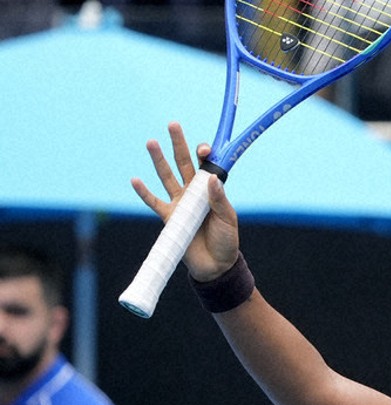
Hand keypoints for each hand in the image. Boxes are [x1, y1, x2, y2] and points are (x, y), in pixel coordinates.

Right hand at [130, 122, 240, 281]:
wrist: (215, 266)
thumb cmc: (226, 242)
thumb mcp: (227, 219)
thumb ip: (218, 200)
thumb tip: (212, 179)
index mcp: (211, 190)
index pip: (206, 166)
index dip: (204, 154)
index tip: (204, 148)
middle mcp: (194, 193)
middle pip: (184, 163)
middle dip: (179, 144)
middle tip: (173, 124)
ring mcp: (179, 204)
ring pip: (167, 177)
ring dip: (159, 160)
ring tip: (151, 142)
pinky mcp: (169, 218)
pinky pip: (154, 203)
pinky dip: (144, 193)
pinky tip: (135, 180)